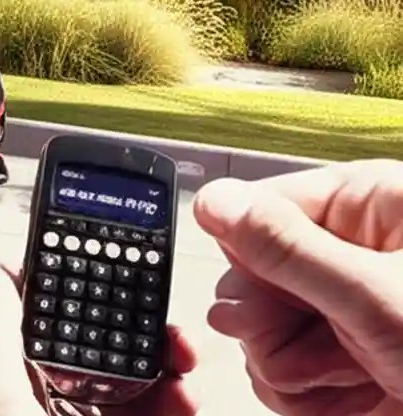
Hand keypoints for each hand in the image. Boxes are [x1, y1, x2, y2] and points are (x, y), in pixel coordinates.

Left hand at [0, 257, 198, 415]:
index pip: (16, 312)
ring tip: (181, 363)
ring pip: (115, 380)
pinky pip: (140, 412)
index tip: (102, 265)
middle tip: (161, 325)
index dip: (59, 283)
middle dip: (124, 325)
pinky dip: (168, 402)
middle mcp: (16, 402)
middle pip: (76, 343)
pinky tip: (182, 398)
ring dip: (157, 364)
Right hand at [193, 160, 402, 415]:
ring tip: (356, 374)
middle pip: (252, 274)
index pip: (263, 208)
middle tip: (322, 341)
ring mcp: (347, 312)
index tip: (254, 294)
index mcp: (373, 207)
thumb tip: (217, 203)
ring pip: (259, 330)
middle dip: (274, 320)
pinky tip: (355, 393)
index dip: (250, 255)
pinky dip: (307, 394)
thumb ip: (288, 249)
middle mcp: (354, 254)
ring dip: (294, 366)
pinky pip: (281, 372)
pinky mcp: (343, 362)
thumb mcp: (379, 299)